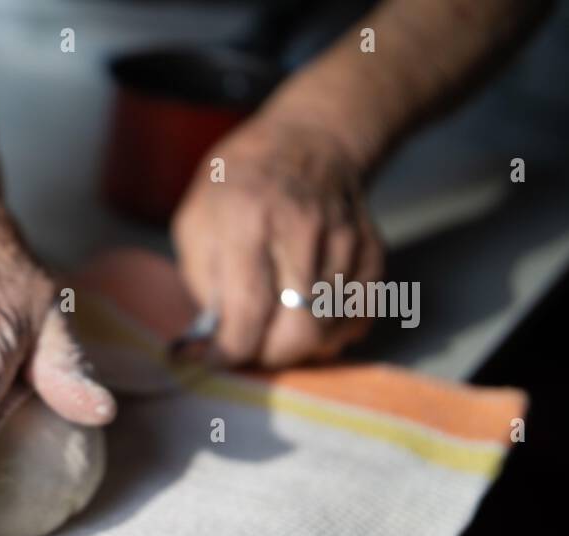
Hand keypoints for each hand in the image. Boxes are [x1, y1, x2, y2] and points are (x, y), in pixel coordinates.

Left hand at [171, 118, 383, 366]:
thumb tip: (211, 339)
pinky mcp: (374, 251)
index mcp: (248, 221)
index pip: (249, 308)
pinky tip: (308, 319)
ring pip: (331, 330)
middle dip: (268, 357)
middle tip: (248, 350)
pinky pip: (359, 316)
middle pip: (300, 329)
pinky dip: (333, 333)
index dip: (230, 350)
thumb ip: (201, 281)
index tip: (213, 361)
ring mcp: (346, 240)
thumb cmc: (237, 186)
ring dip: (298, 347)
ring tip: (274, 331)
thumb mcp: (195, 221)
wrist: (308, 140)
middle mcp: (303, 230)